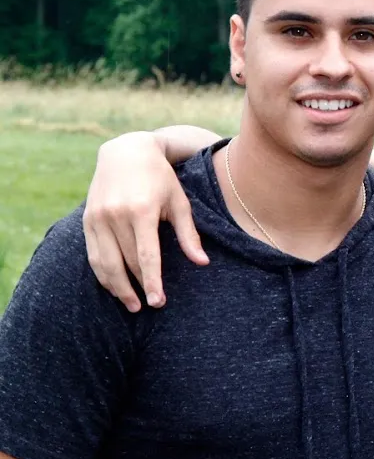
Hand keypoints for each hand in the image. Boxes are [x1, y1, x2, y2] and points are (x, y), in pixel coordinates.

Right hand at [82, 132, 206, 311]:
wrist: (126, 152)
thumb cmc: (161, 179)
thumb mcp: (180, 202)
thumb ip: (188, 234)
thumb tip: (202, 263)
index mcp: (142, 211)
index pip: (146, 255)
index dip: (152, 281)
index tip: (158, 302)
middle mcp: (116, 215)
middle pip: (126, 262)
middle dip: (138, 287)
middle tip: (150, 306)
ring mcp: (97, 218)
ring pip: (105, 263)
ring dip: (117, 287)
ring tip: (132, 304)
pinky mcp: (86, 220)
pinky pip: (92, 254)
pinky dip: (102, 273)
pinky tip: (114, 286)